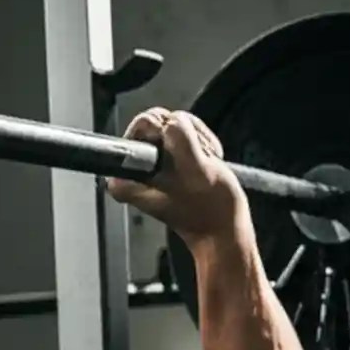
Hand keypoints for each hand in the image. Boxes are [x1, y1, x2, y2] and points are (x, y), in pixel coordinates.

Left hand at [106, 109, 249, 245]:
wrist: (224, 230)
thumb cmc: (209, 209)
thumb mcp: (195, 170)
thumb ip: (179, 137)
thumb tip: (172, 119)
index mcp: (126, 174)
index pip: (143, 124)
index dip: (169, 131)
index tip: (180, 155)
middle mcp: (133, 166)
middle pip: (158, 120)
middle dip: (186, 135)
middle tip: (197, 161)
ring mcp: (151, 161)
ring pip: (174, 124)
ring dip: (197, 140)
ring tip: (203, 167)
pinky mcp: (168, 159)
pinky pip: (185, 133)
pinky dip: (202, 144)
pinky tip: (207, 163)